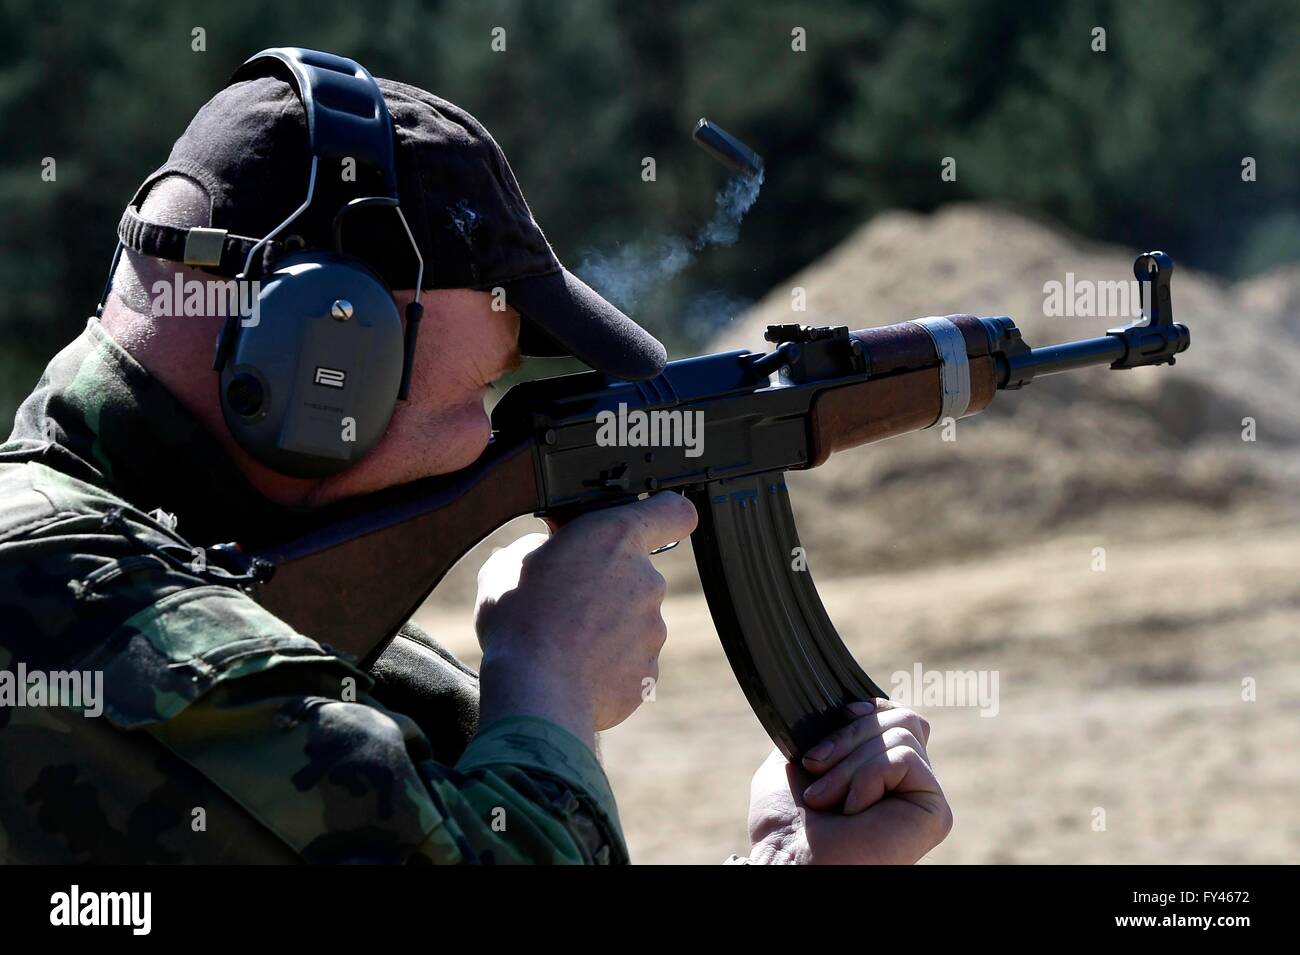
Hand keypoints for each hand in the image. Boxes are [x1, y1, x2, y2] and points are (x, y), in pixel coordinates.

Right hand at [474, 492, 697, 741]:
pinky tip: (573, 672)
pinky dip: (607, 665)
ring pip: (632, 620)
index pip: (674, 511)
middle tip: (564, 603)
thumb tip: (543, 553)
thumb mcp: (507, 565)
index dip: (664, 515)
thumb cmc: (520, 622)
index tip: (648, 525)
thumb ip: (538, 549)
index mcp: (615, 538)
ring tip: (562, 645)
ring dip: (605, 628)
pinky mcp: (650, 671)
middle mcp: (646, 579)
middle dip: (607, 585)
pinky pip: (629, 661)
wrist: (536, 693)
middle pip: (637, 574)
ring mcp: (653, 629)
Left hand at [745, 700, 951, 863]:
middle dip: (849, 736)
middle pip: (901, 717)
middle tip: (816, 767)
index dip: (869, 708)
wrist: (788, 861)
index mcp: (880, 770)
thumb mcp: (800, 758)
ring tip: (826, 799)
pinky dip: (867, 777)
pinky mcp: (935, 812)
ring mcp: (923, 797)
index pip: (897, 714)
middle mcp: (906, 783)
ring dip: (850, 764)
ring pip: (901, 732)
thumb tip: (851, 702)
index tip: (840, 716)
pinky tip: (853, 810)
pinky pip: (905, 758)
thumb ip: (830, 730)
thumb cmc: (784, 823)